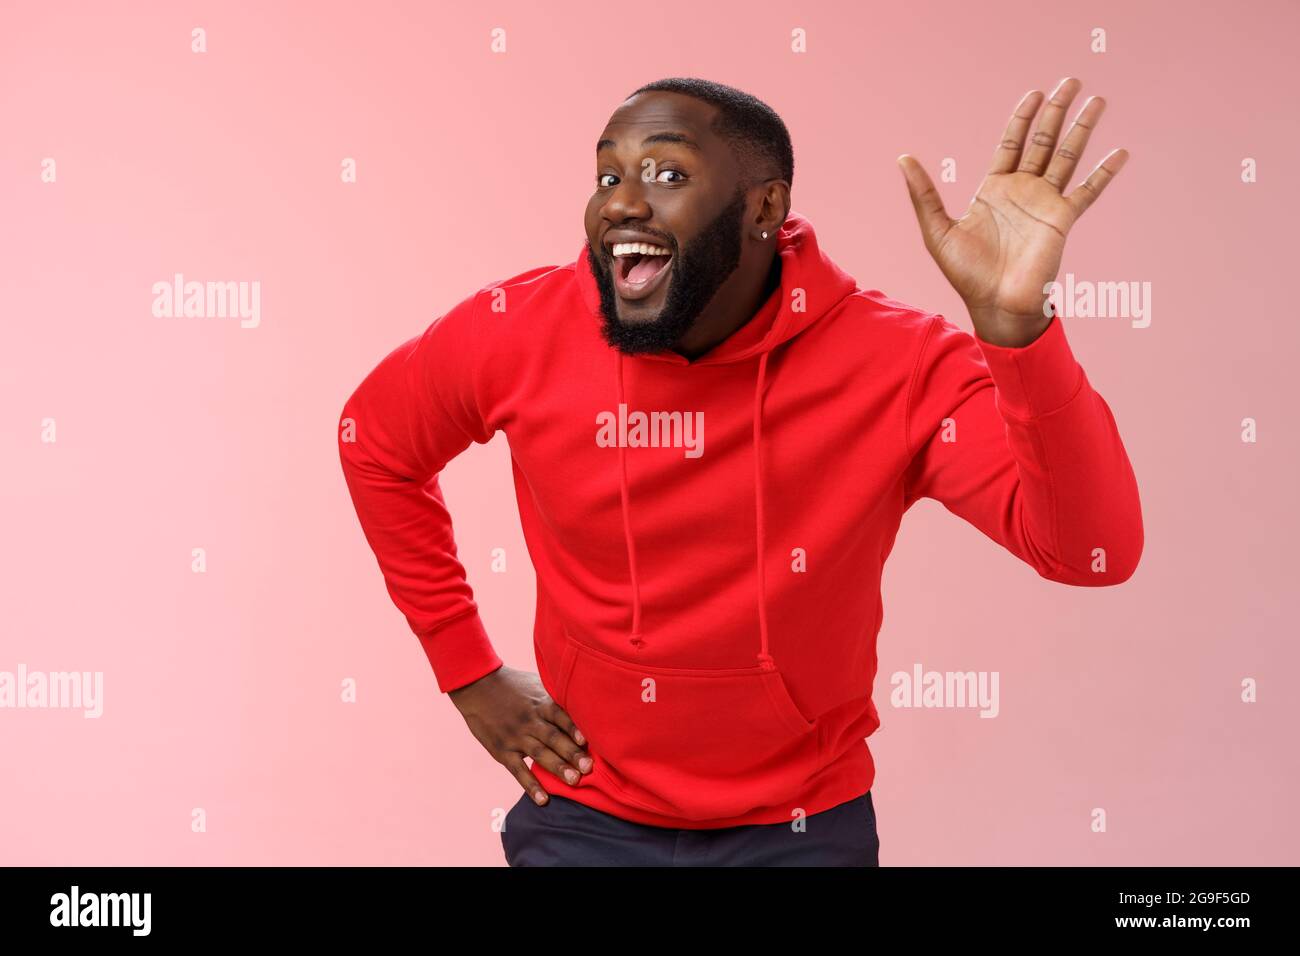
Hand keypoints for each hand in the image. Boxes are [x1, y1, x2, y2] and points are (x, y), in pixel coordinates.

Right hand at [448, 664, 590, 804]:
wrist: (478, 686)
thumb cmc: (513, 684)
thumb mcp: (536, 684)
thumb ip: (556, 697)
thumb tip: (583, 703)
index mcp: (541, 703)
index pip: (561, 717)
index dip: (574, 729)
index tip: (588, 742)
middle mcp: (530, 721)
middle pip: (553, 738)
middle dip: (571, 753)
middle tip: (588, 768)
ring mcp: (516, 737)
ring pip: (540, 754)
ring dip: (557, 768)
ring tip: (574, 781)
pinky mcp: (502, 750)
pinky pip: (518, 770)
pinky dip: (530, 785)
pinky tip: (542, 799)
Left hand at [897, 77, 1127, 346]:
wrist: (995, 305)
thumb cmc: (966, 274)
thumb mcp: (937, 230)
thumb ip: (924, 194)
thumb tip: (903, 158)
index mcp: (994, 190)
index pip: (1011, 143)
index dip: (1023, 118)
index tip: (1034, 93)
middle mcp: (1023, 191)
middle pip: (1043, 141)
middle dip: (1056, 111)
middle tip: (1071, 80)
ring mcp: (1045, 204)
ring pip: (1068, 156)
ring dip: (1083, 129)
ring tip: (1098, 101)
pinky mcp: (1063, 220)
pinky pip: (1088, 191)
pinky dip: (1105, 173)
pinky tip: (1121, 152)